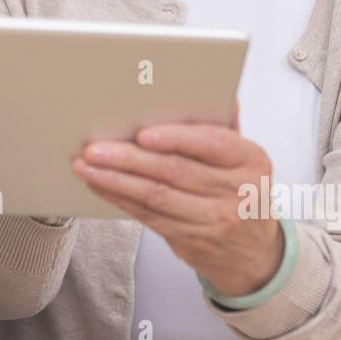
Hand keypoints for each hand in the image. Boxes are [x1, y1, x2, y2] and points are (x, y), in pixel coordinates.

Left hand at [71, 112, 283, 297]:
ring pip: (155, 196)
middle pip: (175, 171)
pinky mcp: (190, 240)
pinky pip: (148, 216)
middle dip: (129, 158)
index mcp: (250, 160)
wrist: (253, 251)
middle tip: (95, 148)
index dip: (175, 138)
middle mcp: (236, 191)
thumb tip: (217, 88)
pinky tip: (100, 185)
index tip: (143, 134)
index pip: (211, 143)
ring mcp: (214, 220)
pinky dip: (119, 198)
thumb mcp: (244, 158)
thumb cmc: (241, 191)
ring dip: (115, 180)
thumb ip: (224, 126)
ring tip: (87, 166)